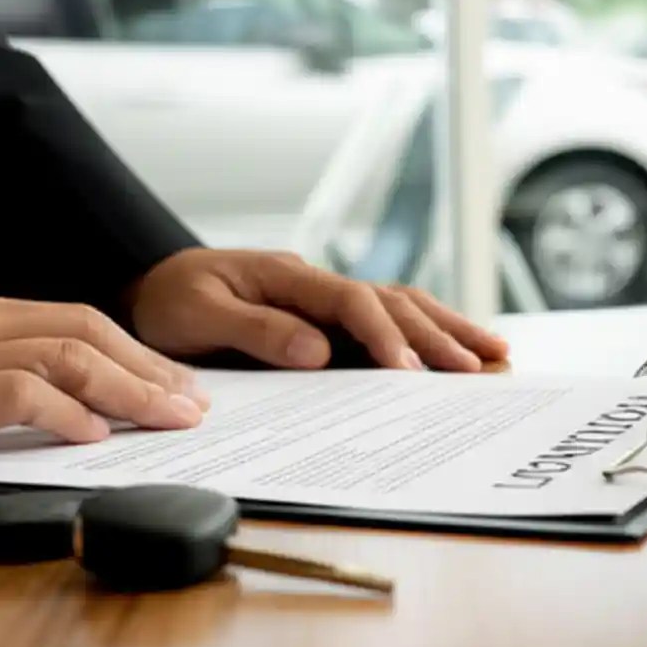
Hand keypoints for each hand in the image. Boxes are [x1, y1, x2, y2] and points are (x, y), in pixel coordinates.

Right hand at [0, 285, 207, 461]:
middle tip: (192, 402)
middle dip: (149, 368)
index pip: (74, 319)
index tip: (172, 379)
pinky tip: (95, 434)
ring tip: (169, 419)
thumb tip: (55, 396)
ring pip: (67, 356)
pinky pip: (17, 392)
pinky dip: (66, 411)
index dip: (133, 350)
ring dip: (130, 390)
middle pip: (85, 331)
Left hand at [126, 249, 509, 372]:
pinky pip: (386, 322)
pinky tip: (455, 352)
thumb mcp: (197, 314)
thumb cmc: (171, 301)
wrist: (152, 288)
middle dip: (438, 334)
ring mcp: (326, 299)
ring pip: (401, 306)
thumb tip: (319, 351)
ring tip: (494, 355)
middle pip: (392, 300)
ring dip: (447, 330)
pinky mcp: (328, 319)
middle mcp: (317, 282)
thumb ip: (256, 329)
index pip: (350, 300)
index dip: (383, 334)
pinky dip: (425, 335)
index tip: (407, 371)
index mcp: (287, 275)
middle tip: (479, 367)